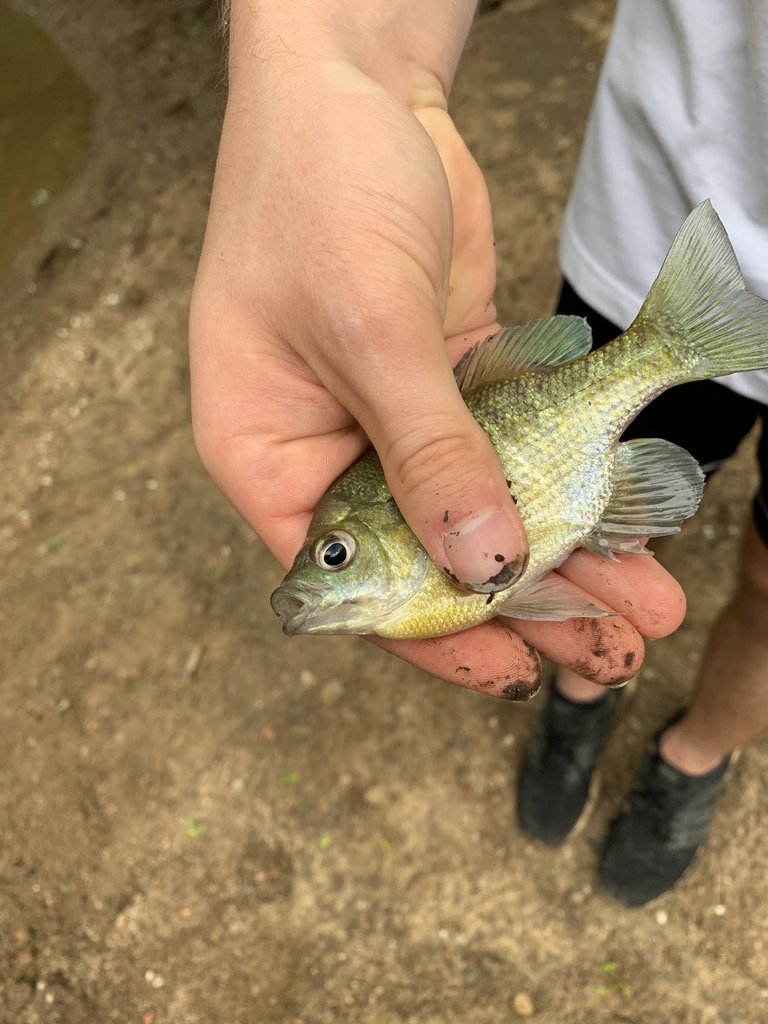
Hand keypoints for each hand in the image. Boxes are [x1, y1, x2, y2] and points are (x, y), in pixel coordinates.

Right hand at [190, 32, 686, 696]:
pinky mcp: (455, 382)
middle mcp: (332, 454)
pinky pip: (515, 450)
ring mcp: (397, 420)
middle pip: (431, 558)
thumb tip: (483, 561)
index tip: (513, 669)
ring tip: (643, 612)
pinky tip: (629, 523)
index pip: (352, 584)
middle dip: (523, 607)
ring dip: (565, 556)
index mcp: (270, 459)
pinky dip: (568, 482)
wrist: (356, 82)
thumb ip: (426, 450)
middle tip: (608, 655)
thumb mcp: (368, 327)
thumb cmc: (313, 190)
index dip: (432, 634)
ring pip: (485, 510)